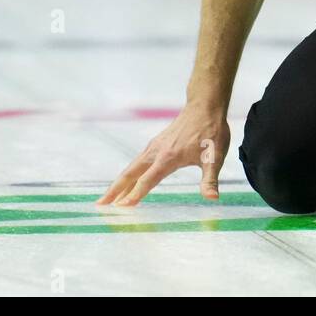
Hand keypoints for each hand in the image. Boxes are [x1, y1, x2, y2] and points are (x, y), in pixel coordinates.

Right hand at [97, 100, 230, 205]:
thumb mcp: (215, 156)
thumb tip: (212, 198)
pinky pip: (138, 162)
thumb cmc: (211, 131)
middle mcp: (156, 152)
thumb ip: (210, 179)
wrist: (204, 106)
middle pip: (130, 174)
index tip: (121, 208)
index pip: (147, 180)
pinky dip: (128, 174)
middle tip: (100, 205)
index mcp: (168, 158)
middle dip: (115, 190)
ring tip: (108, 198)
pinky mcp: (156, 144)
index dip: (134, 195)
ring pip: (132, 168)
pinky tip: (128, 181)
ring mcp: (154, 147)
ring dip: (119, 183)